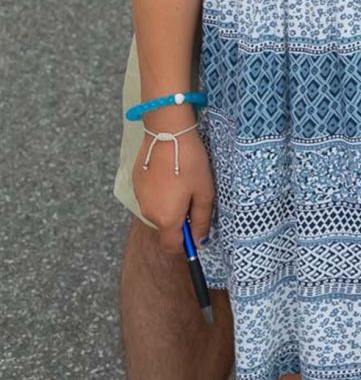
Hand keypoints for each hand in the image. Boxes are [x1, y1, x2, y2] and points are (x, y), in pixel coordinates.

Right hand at [131, 119, 214, 253]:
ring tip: (181, 179)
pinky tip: (169, 171)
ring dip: (169, 202)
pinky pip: (150, 194)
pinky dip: (159, 190)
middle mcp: (149, 213)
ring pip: (157, 209)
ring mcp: (139, 197)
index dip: (185, 242)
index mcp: (166, 219)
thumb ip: (202, 220)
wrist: (167, 133)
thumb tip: (200, 242)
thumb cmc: (189, 163)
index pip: (172, 246)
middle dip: (179, 218)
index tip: (196, 226)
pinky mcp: (136, 182)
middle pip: (165, 226)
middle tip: (193, 194)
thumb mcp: (204, 192)